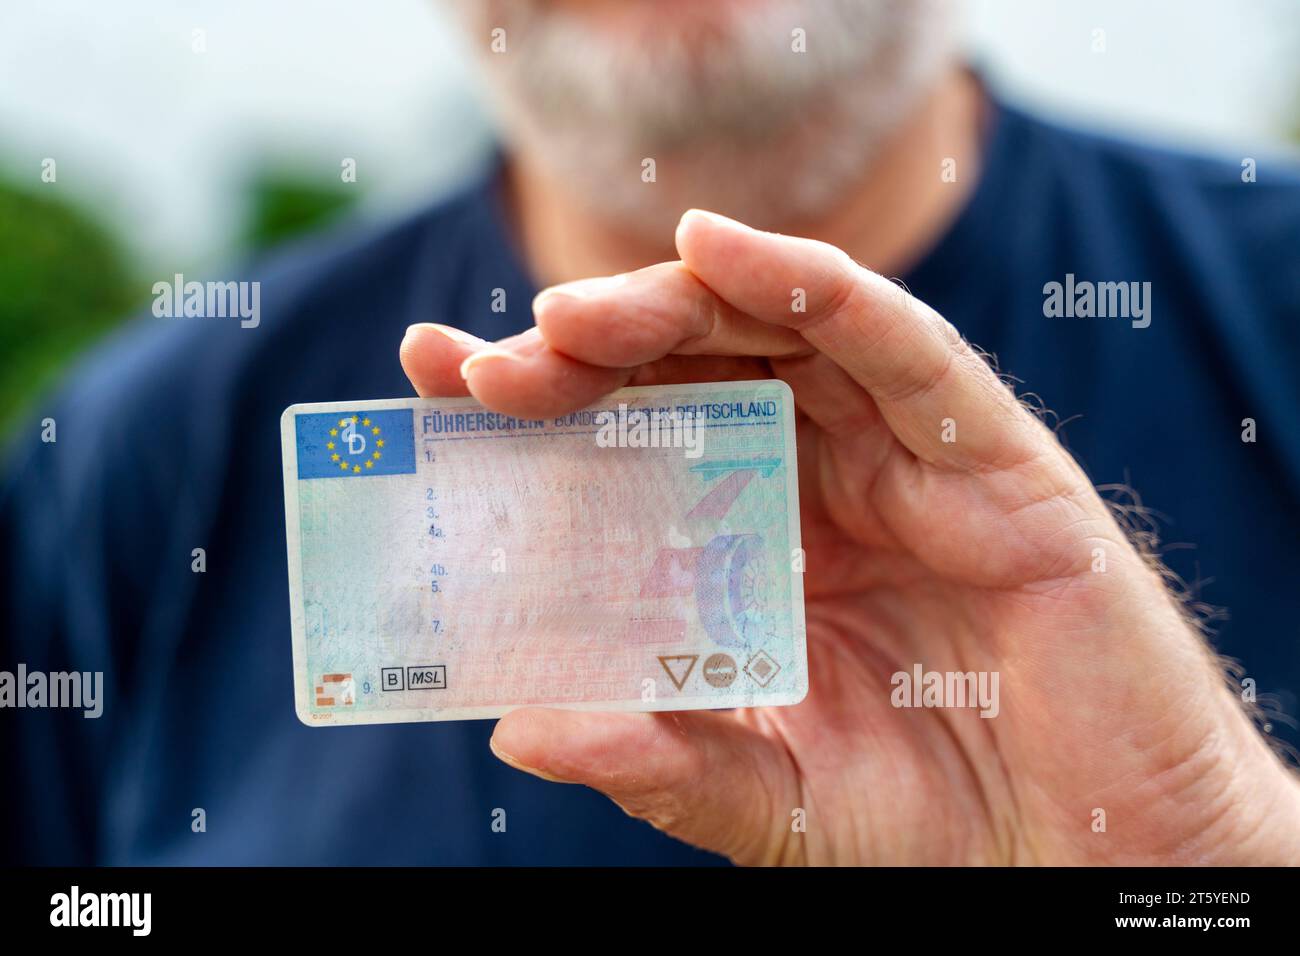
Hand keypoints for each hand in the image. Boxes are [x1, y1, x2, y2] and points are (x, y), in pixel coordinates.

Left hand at [400, 209, 1299, 864]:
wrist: (1091, 857)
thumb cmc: (938, 821)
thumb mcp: (769, 794)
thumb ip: (662, 763)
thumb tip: (523, 731)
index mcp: (764, 543)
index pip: (636, 435)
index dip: (539, 400)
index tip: (436, 379)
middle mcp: (827, 480)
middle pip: (696, 367)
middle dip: (587, 349)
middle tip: (490, 363)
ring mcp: (908, 457)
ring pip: (780, 331)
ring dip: (671, 303)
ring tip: (568, 313)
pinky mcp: (993, 454)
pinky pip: (897, 343)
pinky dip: (810, 284)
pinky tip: (718, 250)